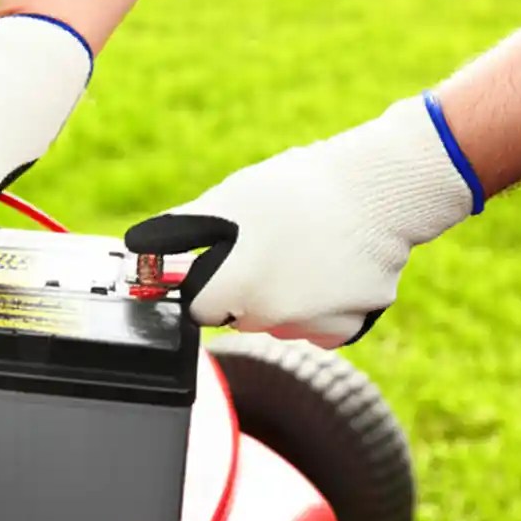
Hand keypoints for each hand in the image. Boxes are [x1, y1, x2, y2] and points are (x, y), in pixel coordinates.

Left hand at [125, 94, 480, 348]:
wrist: (381, 191)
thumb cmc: (297, 189)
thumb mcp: (229, 198)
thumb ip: (182, 231)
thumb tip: (139, 246)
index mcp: (234, 287)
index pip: (200, 307)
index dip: (207, 282)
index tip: (222, 262)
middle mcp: (269, 318)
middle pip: (239, 317)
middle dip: (246, 289)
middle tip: (271, 246)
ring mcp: (311, 328)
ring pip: (279, 324)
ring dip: (284, 298)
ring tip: (304, 250)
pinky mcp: (347, 331)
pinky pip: (317, 327)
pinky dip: (321, 305)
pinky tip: (331, 268)